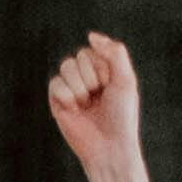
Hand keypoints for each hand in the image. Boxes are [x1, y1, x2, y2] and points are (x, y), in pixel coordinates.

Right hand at [45, 32, 148, 181]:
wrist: (109, 147)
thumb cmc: (121, 115)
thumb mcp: (125, 79)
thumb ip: (114, 51)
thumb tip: (90, 35)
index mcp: (104, 69)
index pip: (94, 50)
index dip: (102, 68)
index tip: (110, 87)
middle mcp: (86, 76)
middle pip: (79, 56)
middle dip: (91, 77)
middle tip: (98, 97)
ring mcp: (71, 89)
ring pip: (66, 66)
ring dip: (79, 87)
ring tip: (86, 104)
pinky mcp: (57, 102)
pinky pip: (55, 84)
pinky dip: (66, 96)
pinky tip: (74, 110)